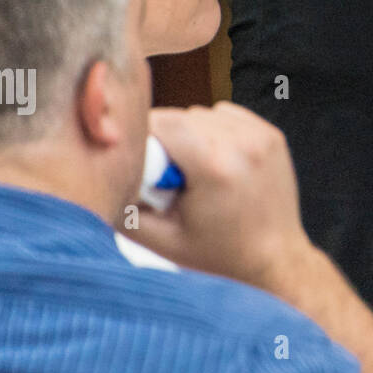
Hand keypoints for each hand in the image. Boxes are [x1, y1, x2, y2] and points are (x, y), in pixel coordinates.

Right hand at [131, 102, 315, 290]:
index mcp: (214, 166)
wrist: (274, 259)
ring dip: (189, 134)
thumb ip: (124, 204)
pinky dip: (214, 131)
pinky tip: (215, 162)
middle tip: (168, 177)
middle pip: (181, 117)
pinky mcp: (271, 134)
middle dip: (165, 141)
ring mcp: (261, 135)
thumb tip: (98, 173)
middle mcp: (242, 143)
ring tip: (193, 172)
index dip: (141, 138)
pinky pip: (226, 115)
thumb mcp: (160, 240)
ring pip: (202, 113)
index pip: (161, 123)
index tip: (139, 162)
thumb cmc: (218, 256)